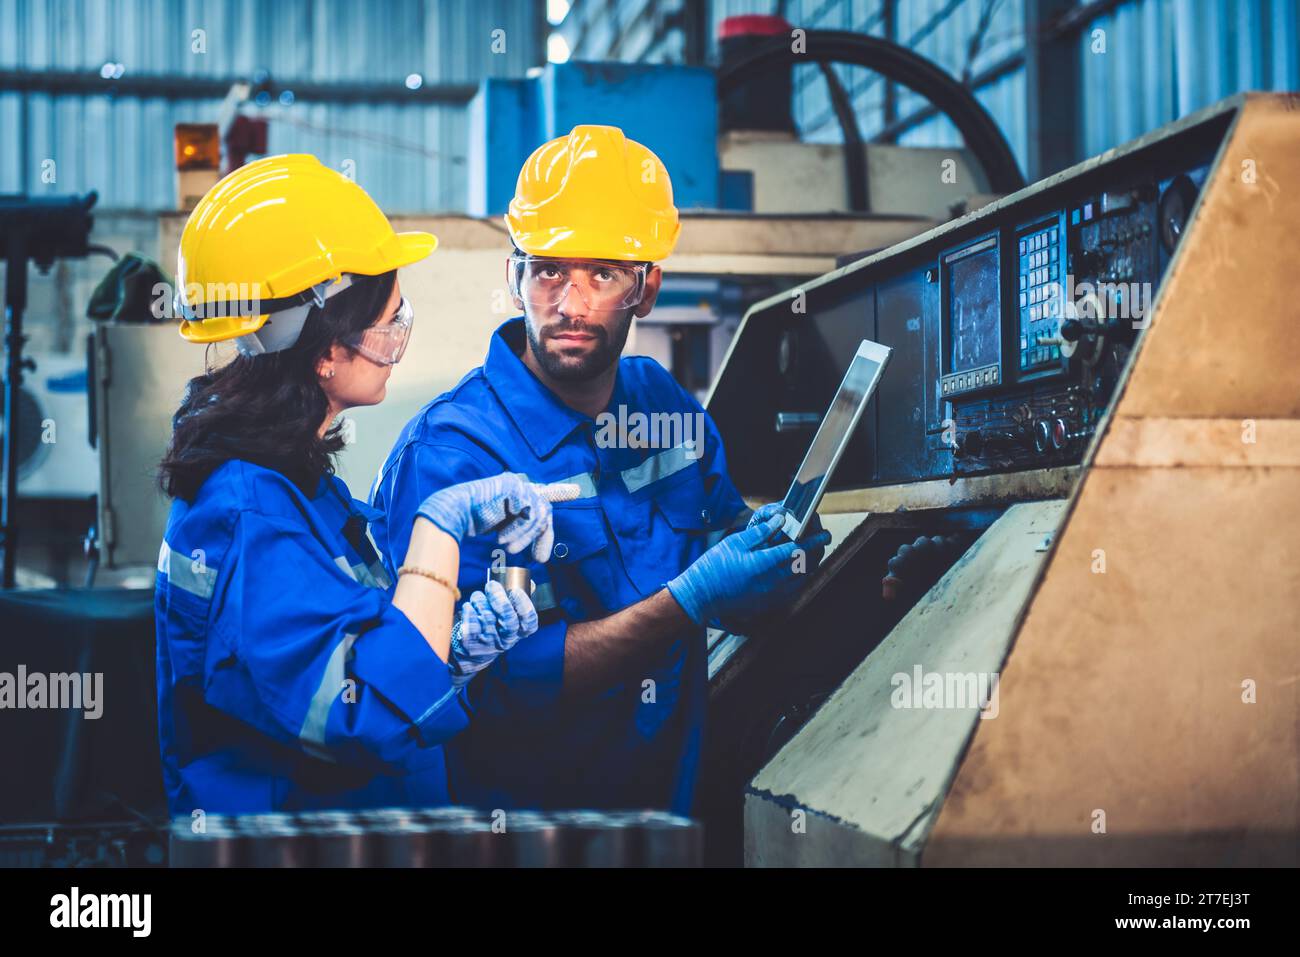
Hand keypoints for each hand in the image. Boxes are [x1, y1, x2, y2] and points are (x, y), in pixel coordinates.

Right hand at [417, 473, 578, 562]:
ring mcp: (516, 484)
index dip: (557, 500)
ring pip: (539, 514)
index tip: (571, 501)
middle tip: (538, 558)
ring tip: (509, 548)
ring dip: (526, 536)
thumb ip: (519, 528)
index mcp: (515, 494)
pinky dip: (519, 531)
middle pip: (544, 512)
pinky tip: (502, 539)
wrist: (452, 515)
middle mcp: (518, 486)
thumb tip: (535, 548)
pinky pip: (530, 513)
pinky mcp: (513, 487)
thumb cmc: (471, 521)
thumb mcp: (503, 527)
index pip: (542, 499)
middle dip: (542, 537)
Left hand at [448, 580, 537, 687]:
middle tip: (492, 585)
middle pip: (509, 621)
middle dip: (500, 599)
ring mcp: (489, 644)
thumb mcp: (509, 621)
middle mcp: (506, 640)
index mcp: (519, 632)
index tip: (516, 591)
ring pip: (487, 618)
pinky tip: (468, 607)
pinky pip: (471, 626)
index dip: (524, 606)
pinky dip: (469, 612)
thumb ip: (518, 602)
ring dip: (480, 601)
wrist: (473, 655)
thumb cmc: (494, 629)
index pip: (529, 623)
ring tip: (477, 596)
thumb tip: (530, 584)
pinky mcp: (472, 645)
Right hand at [666, 510, 830, 626]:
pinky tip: (794, 571)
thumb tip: (780, 521)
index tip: (824, 534)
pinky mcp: (767, 605)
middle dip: (815, 553)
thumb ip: (760, 532)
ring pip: (800, 580)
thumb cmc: (714, 567)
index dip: (813, 541)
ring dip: (808, 567)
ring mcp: (771, 596)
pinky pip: (791, 591)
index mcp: (763, 564)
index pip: (797, 550)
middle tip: (819, 542)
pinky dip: (797, 579)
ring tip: (810, 554)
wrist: (701, 597)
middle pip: (804, 566)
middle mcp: (771, 583)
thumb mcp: (735, 543)